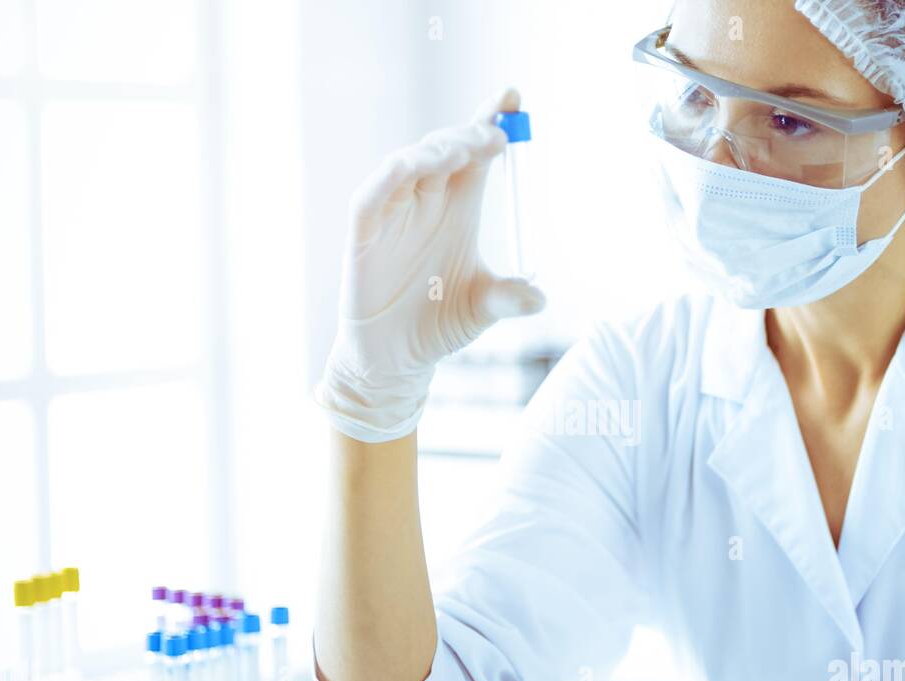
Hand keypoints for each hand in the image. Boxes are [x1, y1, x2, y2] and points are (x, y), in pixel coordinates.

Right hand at [316, 88, 545, 442]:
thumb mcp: (482, 309)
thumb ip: (508, 298)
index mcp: (458, 208)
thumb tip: (539, 297)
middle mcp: (426, 203)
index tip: (512, 97)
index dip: (491, 121)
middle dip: (471, 136)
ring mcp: (394, 215)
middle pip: (447, 150)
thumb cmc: (438, 324)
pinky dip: (390, 177)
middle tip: (496, 137)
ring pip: (409, 164)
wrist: (397, 359)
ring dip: (437, 151)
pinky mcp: (365, 234)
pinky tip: (412, 168)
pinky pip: (373, 197)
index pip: (476, 154)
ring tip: (465, 150)